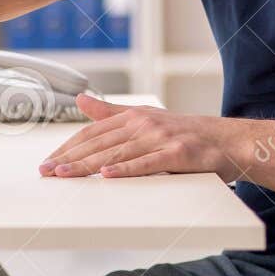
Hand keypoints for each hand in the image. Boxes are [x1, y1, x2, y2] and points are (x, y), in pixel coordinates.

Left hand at [39, 93, 247, 181]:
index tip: (48, 161)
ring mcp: (161, 138)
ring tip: (65, 175)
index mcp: (134, 116)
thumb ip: (110, 112)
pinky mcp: (177, 154)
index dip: (68, 146)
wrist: (228, 141)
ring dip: (87, 165)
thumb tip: (80, 100)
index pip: (92, 132)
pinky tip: (107, 175)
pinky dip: (126, 169)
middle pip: (99, 143)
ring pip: (117, 153)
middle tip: (47, 172)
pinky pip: (147, 163)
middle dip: (69, 158)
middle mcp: (144, 123)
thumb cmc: (186, 133)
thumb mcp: (146, 118)